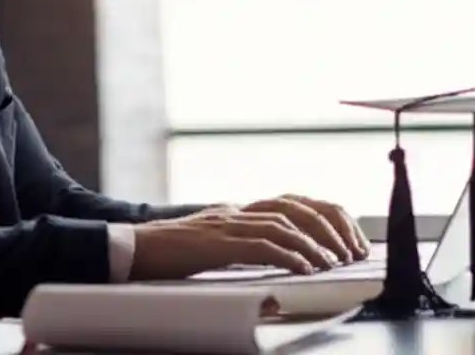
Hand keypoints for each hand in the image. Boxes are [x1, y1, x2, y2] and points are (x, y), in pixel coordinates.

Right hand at [129, 205, 340, 280]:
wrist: (130, 249)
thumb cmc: (164, 255)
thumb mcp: (209, 248)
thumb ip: (236, 249)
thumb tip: (267, 264)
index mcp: (234, 212)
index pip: (287, 204)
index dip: (317, 217)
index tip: (338, 237)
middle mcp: (234, 212)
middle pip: (292, 209)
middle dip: (325, 228)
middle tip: (345, 251)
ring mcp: (225, 225)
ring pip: (282, 226)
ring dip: (312, 245)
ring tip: (330, 263)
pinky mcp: (216, 243)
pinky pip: (261, 246)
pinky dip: (288, 256)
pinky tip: (304, 269)